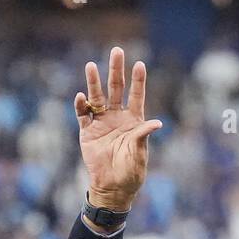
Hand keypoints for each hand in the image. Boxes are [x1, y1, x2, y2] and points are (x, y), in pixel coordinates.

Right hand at [74, 46, 161, 210]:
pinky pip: (83, 115)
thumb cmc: (131, 173)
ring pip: (97, 97)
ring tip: (90, 65)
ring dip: (93, 82)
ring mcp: (101, 123)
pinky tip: (81, 97)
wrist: (113, 188)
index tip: (139, 64)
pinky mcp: (87, 132)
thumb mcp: (140, 155)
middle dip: (116, 70)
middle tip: (116, 50)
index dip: (138, 81)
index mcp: (133, 122)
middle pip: (116, 89)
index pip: (136, 96)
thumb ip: (144, 136)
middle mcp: (117, 118)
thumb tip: (157, 123)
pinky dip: (81, 105)